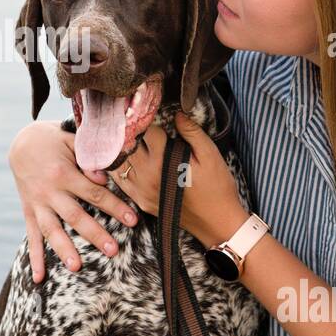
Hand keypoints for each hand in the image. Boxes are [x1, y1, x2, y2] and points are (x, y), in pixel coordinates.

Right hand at [8, 121, 139, 282]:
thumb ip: (88, 158)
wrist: (22, 143)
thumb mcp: (71, 140)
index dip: (114, 206)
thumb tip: (103, 177)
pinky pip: (32, 237)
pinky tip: (38, 278)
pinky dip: (34, 258)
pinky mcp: (29, 212)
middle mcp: (49, 192)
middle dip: (94, 234)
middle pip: (75, 216)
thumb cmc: (55, 141)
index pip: (94, 193)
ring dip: (64, 249)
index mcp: (64, 173)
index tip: (133, 220)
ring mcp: (38, 204)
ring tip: (76, 267)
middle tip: (113, 250)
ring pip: (52, 230)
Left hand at [109, 112, 248, 248]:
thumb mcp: (210, 155)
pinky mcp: (141, 201)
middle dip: (132, 131)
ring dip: (122, 148)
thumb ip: (192, 132)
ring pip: (118, 162)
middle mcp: (147, 175)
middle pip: (128, 144)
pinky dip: (118, 167)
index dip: (148, 118)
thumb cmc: (217, 188)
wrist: (217, 223)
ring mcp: (141, 190)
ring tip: (126, 136)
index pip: (145, 131)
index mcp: (163, 161)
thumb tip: (178, 113)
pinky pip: (119, 181)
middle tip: (134, 119)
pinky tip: (123, 157)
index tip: (150, 112)